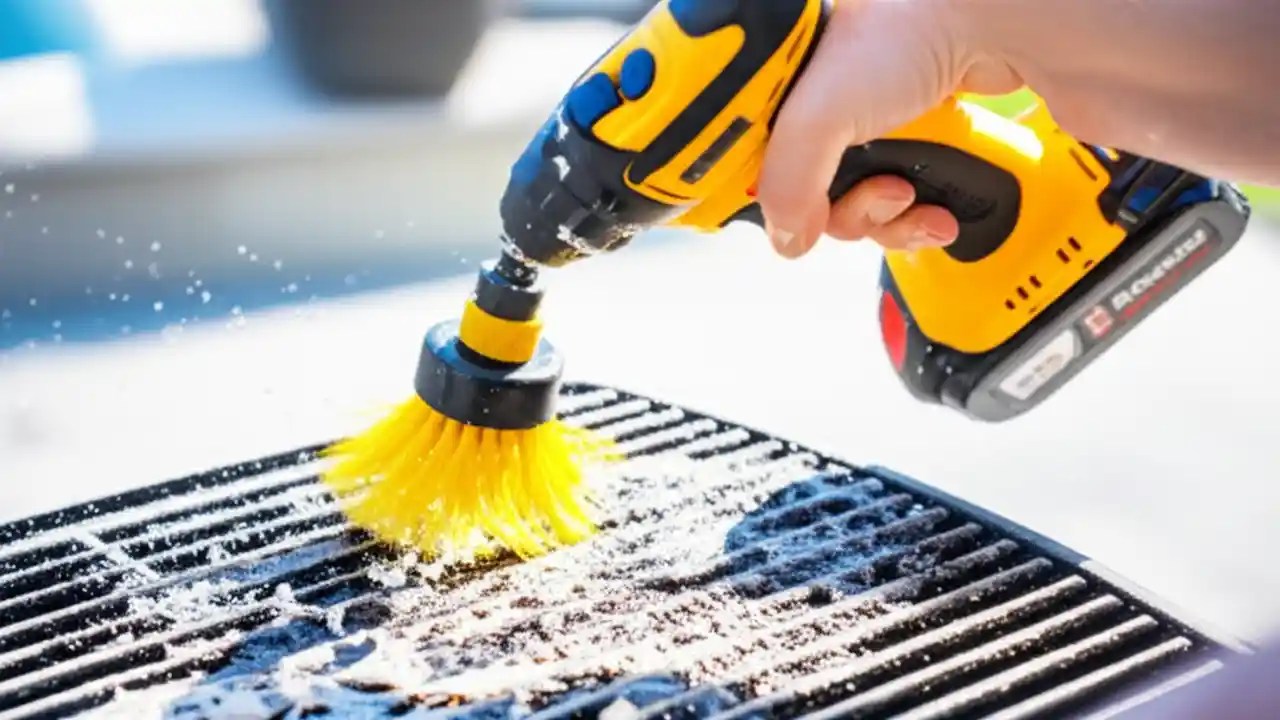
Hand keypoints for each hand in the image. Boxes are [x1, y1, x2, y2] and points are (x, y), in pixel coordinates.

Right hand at [756, 0, 1021, 258]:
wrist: (1002, 21)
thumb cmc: (909, 32)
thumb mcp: (819, 112)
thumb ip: (786, 181)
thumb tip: (787, 237)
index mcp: (788, 88)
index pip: (758, 163)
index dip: (774, 197)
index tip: (795, 214)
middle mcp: (829, 108)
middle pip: (813, 198)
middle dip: (848, 212)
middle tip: (881, 192)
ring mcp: (877, 129)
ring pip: (861, 210)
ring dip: (890, 221)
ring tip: (915, 199)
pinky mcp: (922, 146)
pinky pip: (905, 208)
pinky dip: (921, 220)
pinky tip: (939, 213)